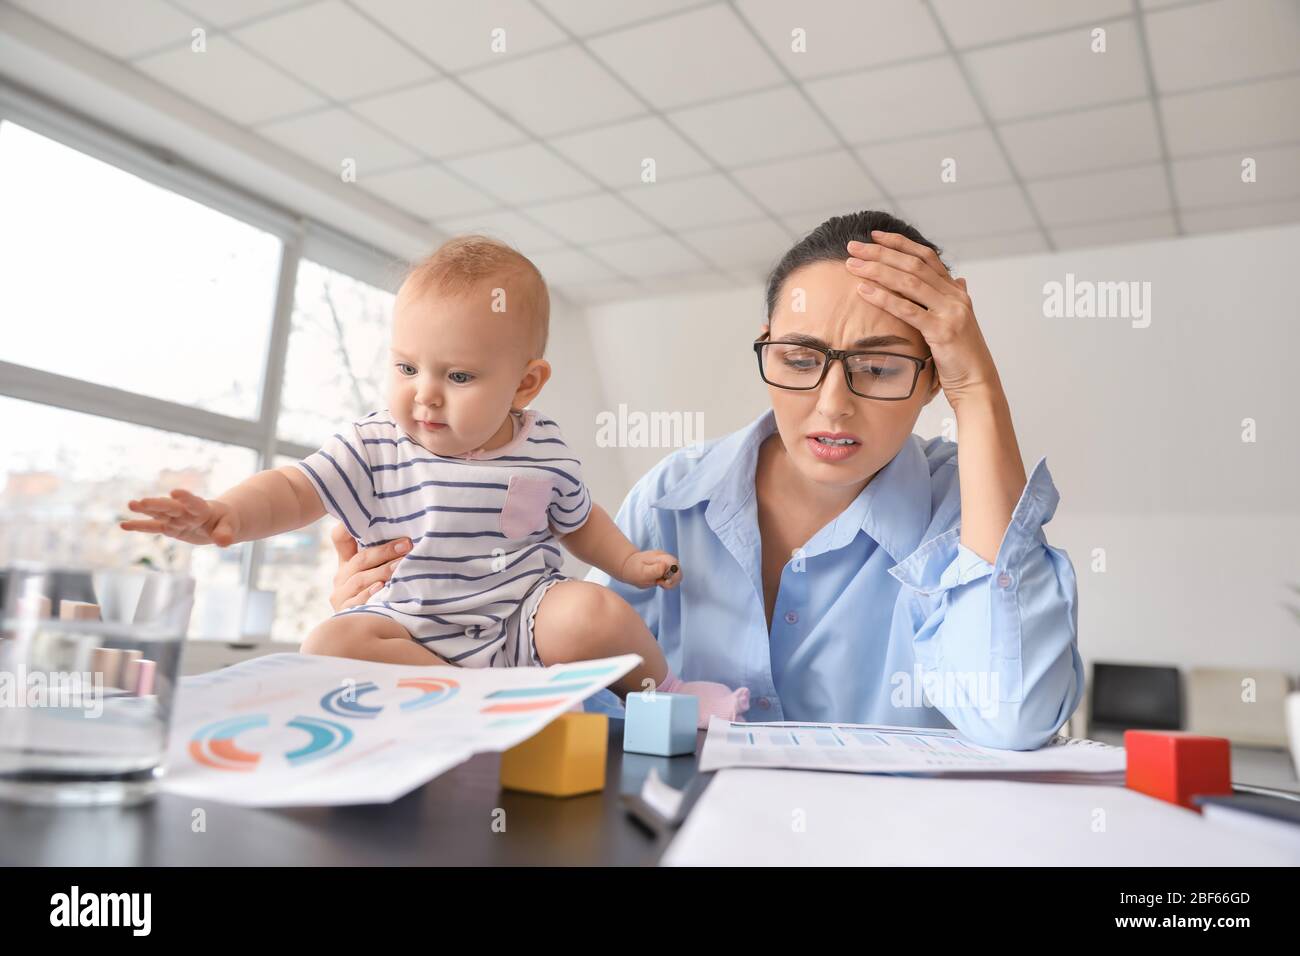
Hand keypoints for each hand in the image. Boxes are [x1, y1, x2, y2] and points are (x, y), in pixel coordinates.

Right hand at [120, 489, 239, 546]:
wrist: (219, 520)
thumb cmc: (225, 521)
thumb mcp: (230, 527)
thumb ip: (225, 534)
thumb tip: (223, 542)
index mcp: (203, 510)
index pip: (194, 504)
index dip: (186, 499)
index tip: (174, 493)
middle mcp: (186, 512)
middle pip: (172, 508)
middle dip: (159, 505)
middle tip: (143, 502)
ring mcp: (176, 519)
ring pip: (160, 514)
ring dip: (146, 510)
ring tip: (131, 504)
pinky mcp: (170, 528)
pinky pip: (154, 527)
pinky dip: (140, 527)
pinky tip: (124, 525)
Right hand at [329, 522, 410, 610]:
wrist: (372, 629)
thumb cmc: (383, 595)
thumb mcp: (379, 573)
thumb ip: (384, 556)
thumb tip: (405, 531)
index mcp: (347, 562)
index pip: (340, 538)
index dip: (349, 526)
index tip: (373, 517)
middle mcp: (341, 577)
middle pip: (360, 559)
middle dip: (385, 551)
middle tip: (407, 545)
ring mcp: (341, 595)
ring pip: (360, 579)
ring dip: (382, 571)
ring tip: (401, 565)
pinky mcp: (344, 612)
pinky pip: (356, 602)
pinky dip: (369, 594)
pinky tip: (382, 588)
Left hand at [620, 550, 681, 589]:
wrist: (629, 565)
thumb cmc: (634, 570)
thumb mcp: (641, 573)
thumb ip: (653, 571)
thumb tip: (664, 566)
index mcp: (661, 557)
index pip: (675, 565)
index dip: (672, 576)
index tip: (660, 581)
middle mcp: (666, 558)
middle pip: (678, 571)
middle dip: (671, 582)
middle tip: (658, 582)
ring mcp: (667, 562)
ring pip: (677, 575)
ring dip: (669, 582)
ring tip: (657, 581)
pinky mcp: (666, 567)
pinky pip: (672, 577)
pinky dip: (667, 582)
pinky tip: (658, 580)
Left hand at [845, 230, 1001, 407]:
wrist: (977, 384)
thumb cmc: (960, 357)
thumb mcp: (957, 323)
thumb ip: (953, 301)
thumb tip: (959, 280)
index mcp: (956, 292)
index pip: (926, 257)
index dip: (900, 244)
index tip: (874, 236)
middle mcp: (955, 296)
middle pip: (913, 264)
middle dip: (880, 253)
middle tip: (853, 246)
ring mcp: (950, 312)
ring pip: (909, 281)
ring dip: (877, 270)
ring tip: (852, 265)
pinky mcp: (942, 331)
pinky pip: (907, 309)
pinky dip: (883, 297)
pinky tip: (863, 290)